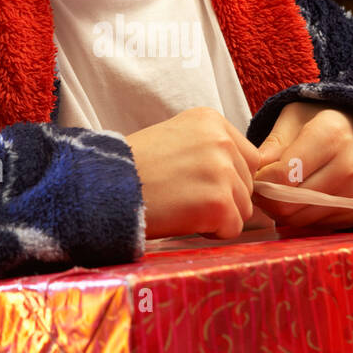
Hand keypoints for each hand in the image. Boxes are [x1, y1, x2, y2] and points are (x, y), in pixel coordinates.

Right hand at [125, 107, 264, 240]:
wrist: (105, 187)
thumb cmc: (134, 168)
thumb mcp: (176, 139)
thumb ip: (211, 149)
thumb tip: (243, 175)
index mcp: (212, 120)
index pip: (247, 157)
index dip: (226, 177)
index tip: (196, 182)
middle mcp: (221, 141)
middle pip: (248, 183)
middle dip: (223, 197)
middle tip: (185, 197)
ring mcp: (221, 171)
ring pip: (243, 208)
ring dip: (217, 215)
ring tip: (182, 207)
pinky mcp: (218, 202)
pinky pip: (232, 228)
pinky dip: (211, 232)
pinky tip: (184, 219)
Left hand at [252, 101, 352, 233]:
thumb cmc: (329, 122)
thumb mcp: (296, 117)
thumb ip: (272, 144)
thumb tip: (253, 173)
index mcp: (331, 136)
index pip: (282, 177)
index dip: (259, 180)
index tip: (256, 174)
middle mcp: (348, 168)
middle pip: (288, 204)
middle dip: (266, 199)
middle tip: (262, 187)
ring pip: (298, 220)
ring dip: (281, 210)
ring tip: (281, 191)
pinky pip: (314, 226)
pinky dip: (301, 216)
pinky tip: (302, 198)